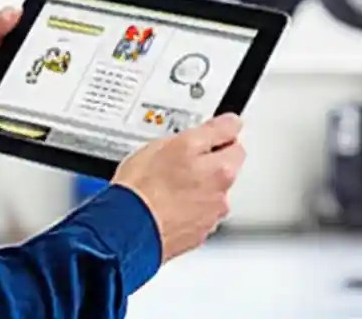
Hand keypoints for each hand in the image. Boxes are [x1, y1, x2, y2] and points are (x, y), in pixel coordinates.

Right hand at [112, 113, 246, 263]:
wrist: (128, 229)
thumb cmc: (142, 188)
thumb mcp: (168, 143)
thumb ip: (202, 133)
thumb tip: (219, 127)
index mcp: (220, 166)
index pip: (234, 134)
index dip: (219, 130)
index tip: (214, 129)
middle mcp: (221, 192)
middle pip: (227, 166)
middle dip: (212, 161)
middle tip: (185, 159)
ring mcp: (211, 215)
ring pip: (214, 193)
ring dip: (202, 188)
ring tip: (170, 186)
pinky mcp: (200, 234)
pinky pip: (201, 215)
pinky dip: (191, 210)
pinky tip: (169, 205)